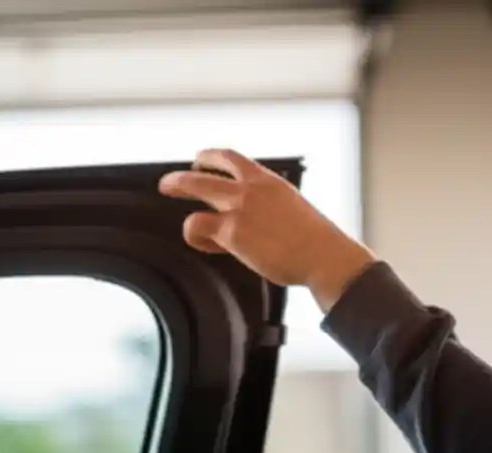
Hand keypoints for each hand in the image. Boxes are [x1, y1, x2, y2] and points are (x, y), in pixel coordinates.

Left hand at [158, 148, 375, 310]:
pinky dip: (197, 236)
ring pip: (194, 187)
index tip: (199, 160)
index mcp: (268, 181)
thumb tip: (253, 218)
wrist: (323, 256)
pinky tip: (209, 245)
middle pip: (205, 170)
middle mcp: (251, 188)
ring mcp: (239, 207)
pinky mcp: (231, 231)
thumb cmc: (313, 241)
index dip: (211, 157)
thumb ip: (268, 206)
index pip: (233, 158)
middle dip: (183, 174)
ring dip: (177, 187)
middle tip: (168, 181)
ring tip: (167, 192)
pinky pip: (197, 225)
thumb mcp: (291, 208)